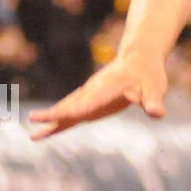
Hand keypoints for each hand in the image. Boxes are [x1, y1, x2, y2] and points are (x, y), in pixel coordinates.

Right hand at [28, 49, 168, 140]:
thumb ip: (153, 101)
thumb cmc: (149, 72)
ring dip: (52, 119)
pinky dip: (60, 117)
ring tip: (34, 134)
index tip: (52, 118)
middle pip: (71, 105)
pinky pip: (73, 107)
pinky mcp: (92, 97)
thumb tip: (157, 113)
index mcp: (107, 89)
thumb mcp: (155, 87)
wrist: (140, 55)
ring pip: (68, 107)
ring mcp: (91, 93)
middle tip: (32, 125)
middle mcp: (94, 90)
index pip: (86, 104)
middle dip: (52, 116)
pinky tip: (50, 127)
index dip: (69, 112)